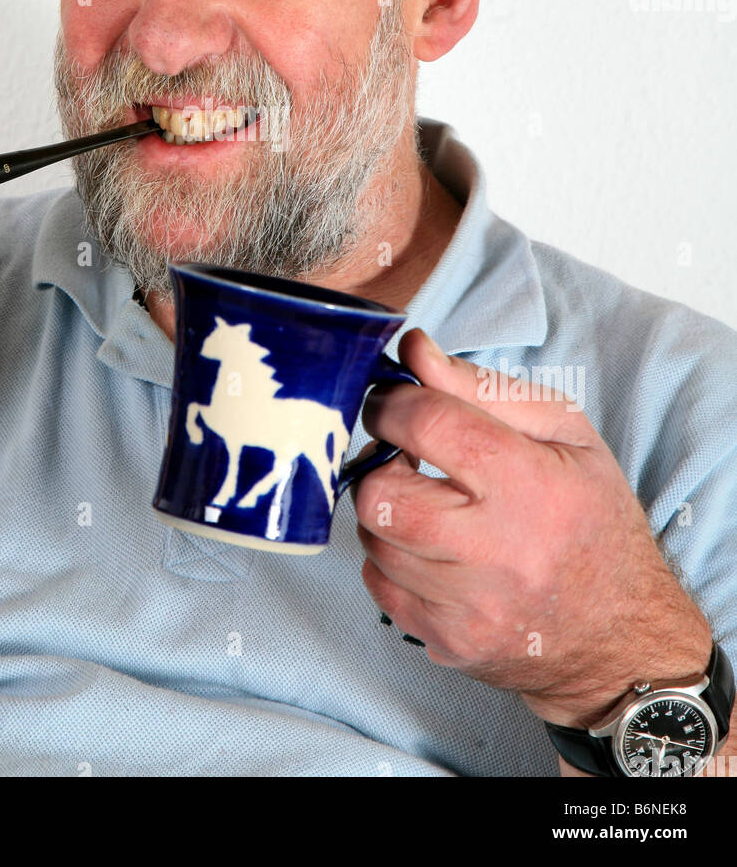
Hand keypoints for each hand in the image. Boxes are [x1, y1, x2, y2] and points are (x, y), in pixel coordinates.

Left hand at [350, 329, 711, 725]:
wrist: (620, 634)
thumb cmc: (591, 519)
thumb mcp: (564, 433)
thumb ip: (481, 386)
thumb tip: (413, 351)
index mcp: (530, 485)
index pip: (429, 425)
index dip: (393, 403)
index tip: (391, 402)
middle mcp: (497, 552)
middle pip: (381, 493)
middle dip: (379, 462)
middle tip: (402, 456)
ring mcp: (468, 606)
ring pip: (373, 540)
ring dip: (386, 510)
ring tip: (426, 502)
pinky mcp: (446, 641)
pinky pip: (379, 583)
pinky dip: (392, 557)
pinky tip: (430, 548)